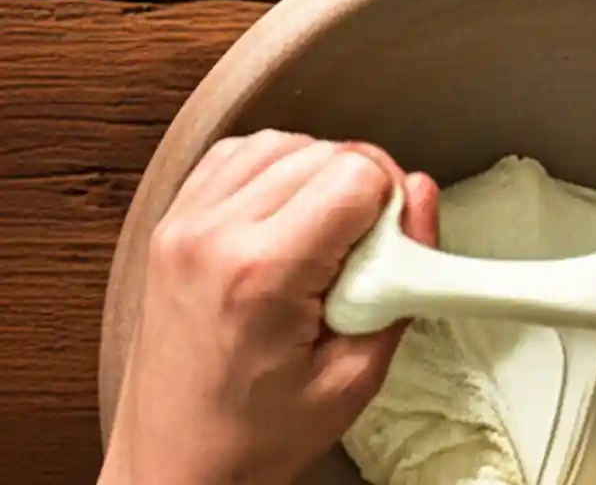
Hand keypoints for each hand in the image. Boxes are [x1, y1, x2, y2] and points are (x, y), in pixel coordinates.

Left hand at [100, 130, 438, 483]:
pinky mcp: (172, 223)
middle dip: (363, 192)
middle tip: (364, 256)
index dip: (392, 203)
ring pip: (284, 143)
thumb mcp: (357, 375)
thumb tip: (423, 198)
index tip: (392, 248)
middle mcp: (213, 234)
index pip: (356, 173)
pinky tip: (291, 219)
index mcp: (260, 272)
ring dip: (320, 177)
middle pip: (325, 151)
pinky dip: (276, 172)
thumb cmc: (255, 435)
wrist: (176, 466)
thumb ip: (404, 281)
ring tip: (328, 238)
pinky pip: (239, 156)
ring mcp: (184, 223)